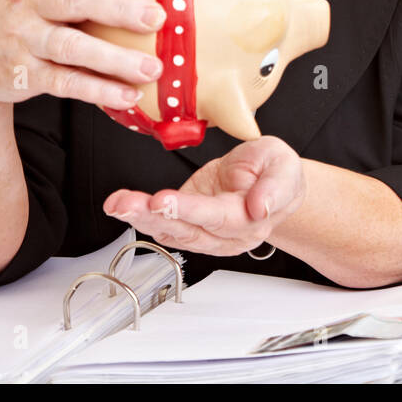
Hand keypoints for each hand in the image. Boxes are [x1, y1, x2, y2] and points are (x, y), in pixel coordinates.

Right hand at [0, 0, 166, 112]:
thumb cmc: (22, 18)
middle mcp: (26, 5)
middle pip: (74, 2)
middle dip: (118, 9)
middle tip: (157, 18)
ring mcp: (22, 41)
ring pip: (71, 47)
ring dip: (115, 58)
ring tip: (152, 68)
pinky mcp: (22, 76)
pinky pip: (64, 83)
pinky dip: (98, 90)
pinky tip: (127, 94)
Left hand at [102, 136, 305, 255]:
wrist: (271, 182)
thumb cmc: (277, 172)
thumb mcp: (284, 166)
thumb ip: (275, 186)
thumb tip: (261, 207)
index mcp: (250, 220)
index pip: (217, 218)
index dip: (189, 211)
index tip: (164, 201)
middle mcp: (225, 235)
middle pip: (186, 230)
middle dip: (153, 216)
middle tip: (126, 203)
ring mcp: (205, 233)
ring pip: (170, 231)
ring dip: (140, 217)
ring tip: (117, 202)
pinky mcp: (189, 225)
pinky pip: (162, 226)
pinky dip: (140, 215)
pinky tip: (121, 204)